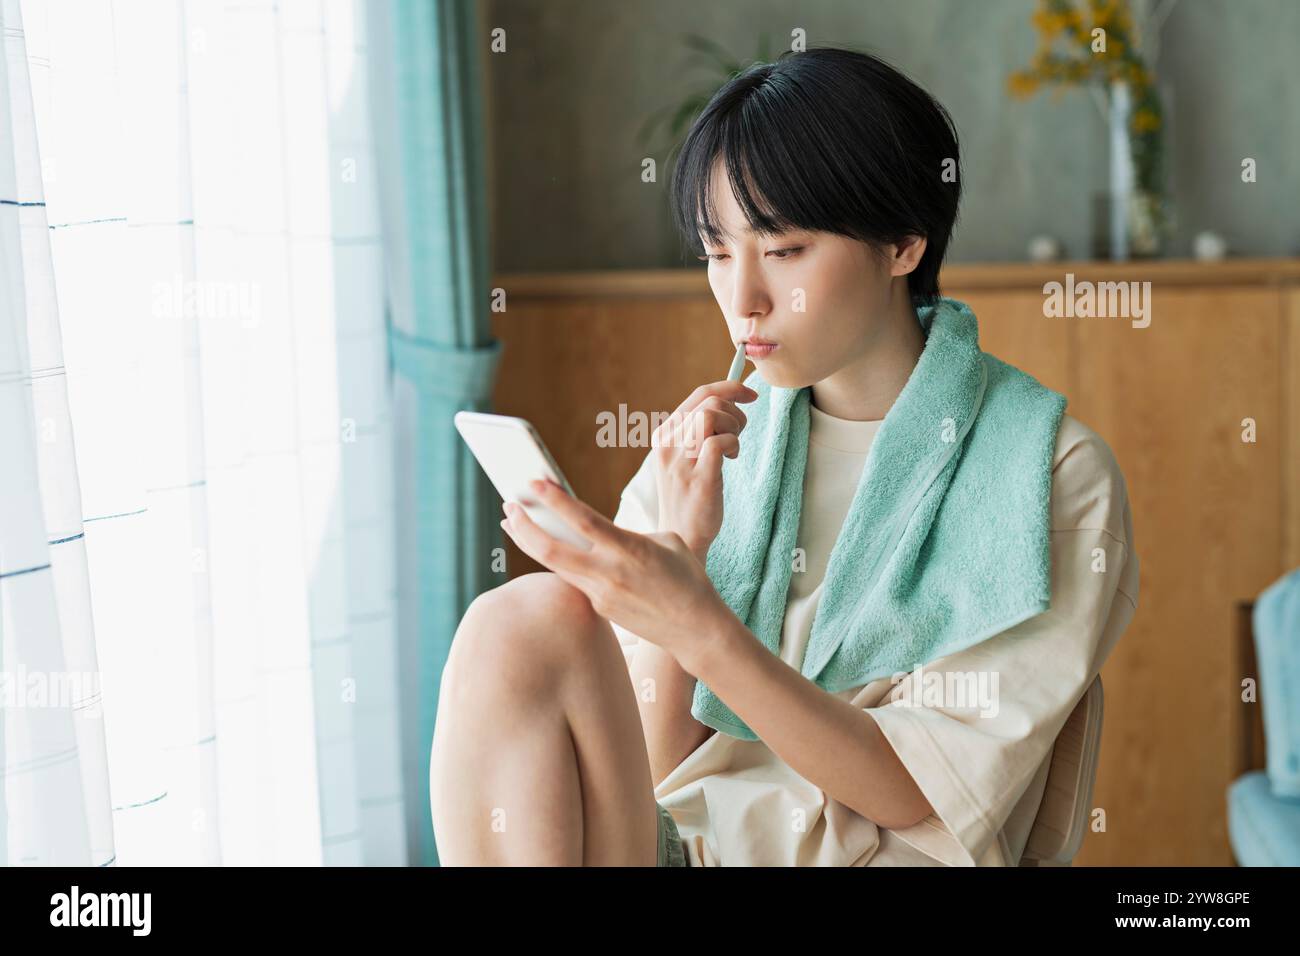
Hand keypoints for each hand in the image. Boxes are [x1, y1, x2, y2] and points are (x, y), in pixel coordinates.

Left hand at [501, 477, 737, 672]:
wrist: (694, 627)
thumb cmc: (687, 576)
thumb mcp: (666, 540)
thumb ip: (628, 533)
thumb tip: (599, 531)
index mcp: (629, 549)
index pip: (582, 521)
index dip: (555, 501)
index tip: (533, 482)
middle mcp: (609, 573)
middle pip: (551, 550)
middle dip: (524, 526)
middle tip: (508, 505)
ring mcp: (601, 593)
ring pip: (554, 565)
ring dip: (530, 541)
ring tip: (513, 523)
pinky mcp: (599, 607)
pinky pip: (572, 579)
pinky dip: (556, 559)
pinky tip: (545, 546)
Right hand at [652, 380, 757, 559]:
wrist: (681, 536)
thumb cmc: (689, 495)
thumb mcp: (685, 457)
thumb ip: (698, 431)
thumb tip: (729, 400)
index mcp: (664, 435)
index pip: (699, 393)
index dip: (730, 387)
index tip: (750, 395)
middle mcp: (668, 445)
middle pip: (709, 401)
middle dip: (735, 411)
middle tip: (739, 434)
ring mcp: (681, 462)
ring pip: (711, 415)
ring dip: (734, 426)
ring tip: (733, 447)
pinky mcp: (699, 479)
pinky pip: (719, 442)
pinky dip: (733, 443)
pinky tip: (731, 457)